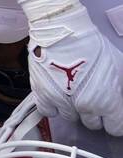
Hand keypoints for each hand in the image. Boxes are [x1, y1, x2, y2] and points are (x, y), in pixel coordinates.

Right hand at [27, 1, 122, 136]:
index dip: (114, 119)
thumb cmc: (91, 43)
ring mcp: (62, 102)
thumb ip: (120, 87)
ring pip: (71, 117)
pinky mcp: (42, 94)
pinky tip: (57, 94)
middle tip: (91, 96)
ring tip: (73, 91)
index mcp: (108, 102)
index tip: (111, 113)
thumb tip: (120, 96)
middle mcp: (85, 106)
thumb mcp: (118, 65)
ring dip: (73, 108)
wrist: (62, 30)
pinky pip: (49, 111)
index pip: (115, 127)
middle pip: (92, 123)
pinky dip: (53, 105)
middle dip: (94, 113)